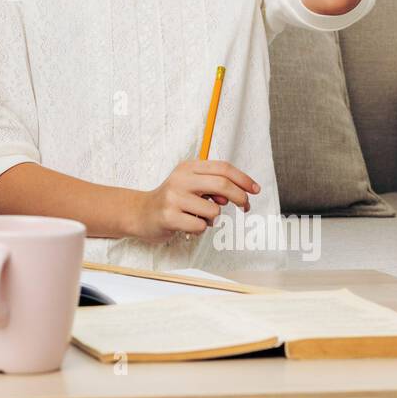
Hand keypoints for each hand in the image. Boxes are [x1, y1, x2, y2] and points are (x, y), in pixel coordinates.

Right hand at [129, 159, 260, 242]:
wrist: (141, 213)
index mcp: (187, 167)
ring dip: (211, 218)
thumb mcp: (190, 184)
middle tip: (245, 207)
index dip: (243, 178)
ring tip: (197, 217)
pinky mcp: (169, 216)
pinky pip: (200, 226)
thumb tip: (236, 195)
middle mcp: (180, 179)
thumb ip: (213, 186)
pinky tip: (187, 225)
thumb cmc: (172, 200)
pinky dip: (199, 229)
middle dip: (240, 197)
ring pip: (213, 211)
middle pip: (222, 184)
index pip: (222, 167)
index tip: (255, 189)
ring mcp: (173, 197)